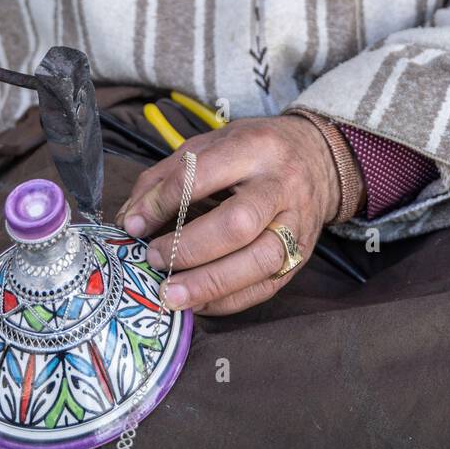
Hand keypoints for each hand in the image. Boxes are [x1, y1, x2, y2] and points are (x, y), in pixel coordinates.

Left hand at [114, 115, 340, 316]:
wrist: (319, 159)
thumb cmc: (254, 151)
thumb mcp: (210, 145)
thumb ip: (165, 177)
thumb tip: (131, 219)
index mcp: (255, 147)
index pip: (204, 175)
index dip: (164, 202)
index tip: (135, 224)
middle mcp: (280, 186)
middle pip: (238, 223)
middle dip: (189, 248)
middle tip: (154, 258)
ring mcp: (296, 224)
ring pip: (258, 261)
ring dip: (209, 284)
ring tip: (170, 294)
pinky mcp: (301, 256)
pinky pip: (266, 287)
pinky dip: (227, 301)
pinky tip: (197, 303)